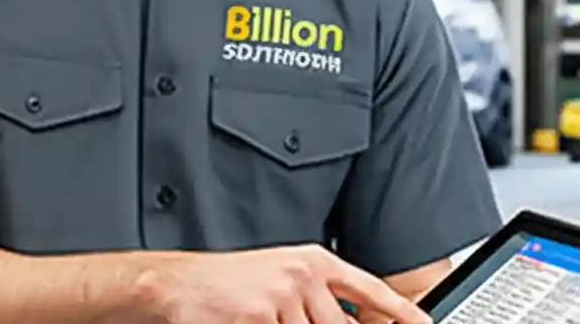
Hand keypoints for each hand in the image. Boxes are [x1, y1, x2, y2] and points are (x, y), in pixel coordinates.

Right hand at [136, 244, 430, 323]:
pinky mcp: (260, 317)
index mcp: (313, 261)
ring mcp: (282, 296)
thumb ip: (318, 300)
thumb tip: (348, 322)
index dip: (401, 312)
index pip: (370, 289)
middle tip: (295, 322)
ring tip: (264, 318)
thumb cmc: (228, 285)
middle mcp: (303, 274)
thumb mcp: (281, 279)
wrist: (179, 285)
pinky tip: (251, 323)